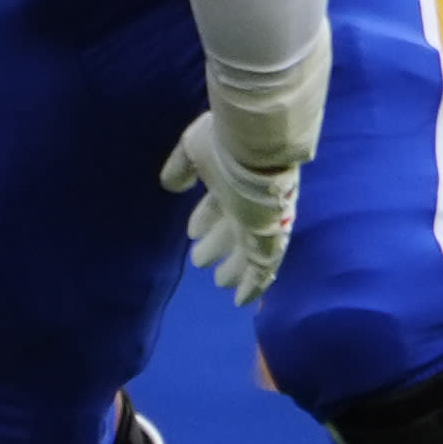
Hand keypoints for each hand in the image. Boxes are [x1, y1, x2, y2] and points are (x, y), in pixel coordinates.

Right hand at [159, 113, 299, 302]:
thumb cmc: (225, 143)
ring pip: (249, 252)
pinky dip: (253, 284)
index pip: (221, 203)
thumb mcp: (194, 149)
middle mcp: (252, 203)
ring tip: (218, 279)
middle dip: (219, 244)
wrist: (258, 145)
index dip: (206, 216)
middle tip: (200, 259)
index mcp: (234, 181)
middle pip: (236, 229)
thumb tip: (171, 185)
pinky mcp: (270, 237)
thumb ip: (182, 167)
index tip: (192, 231)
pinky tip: (241, 300)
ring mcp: (263, 221)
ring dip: (233, 267)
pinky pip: (264, 268)